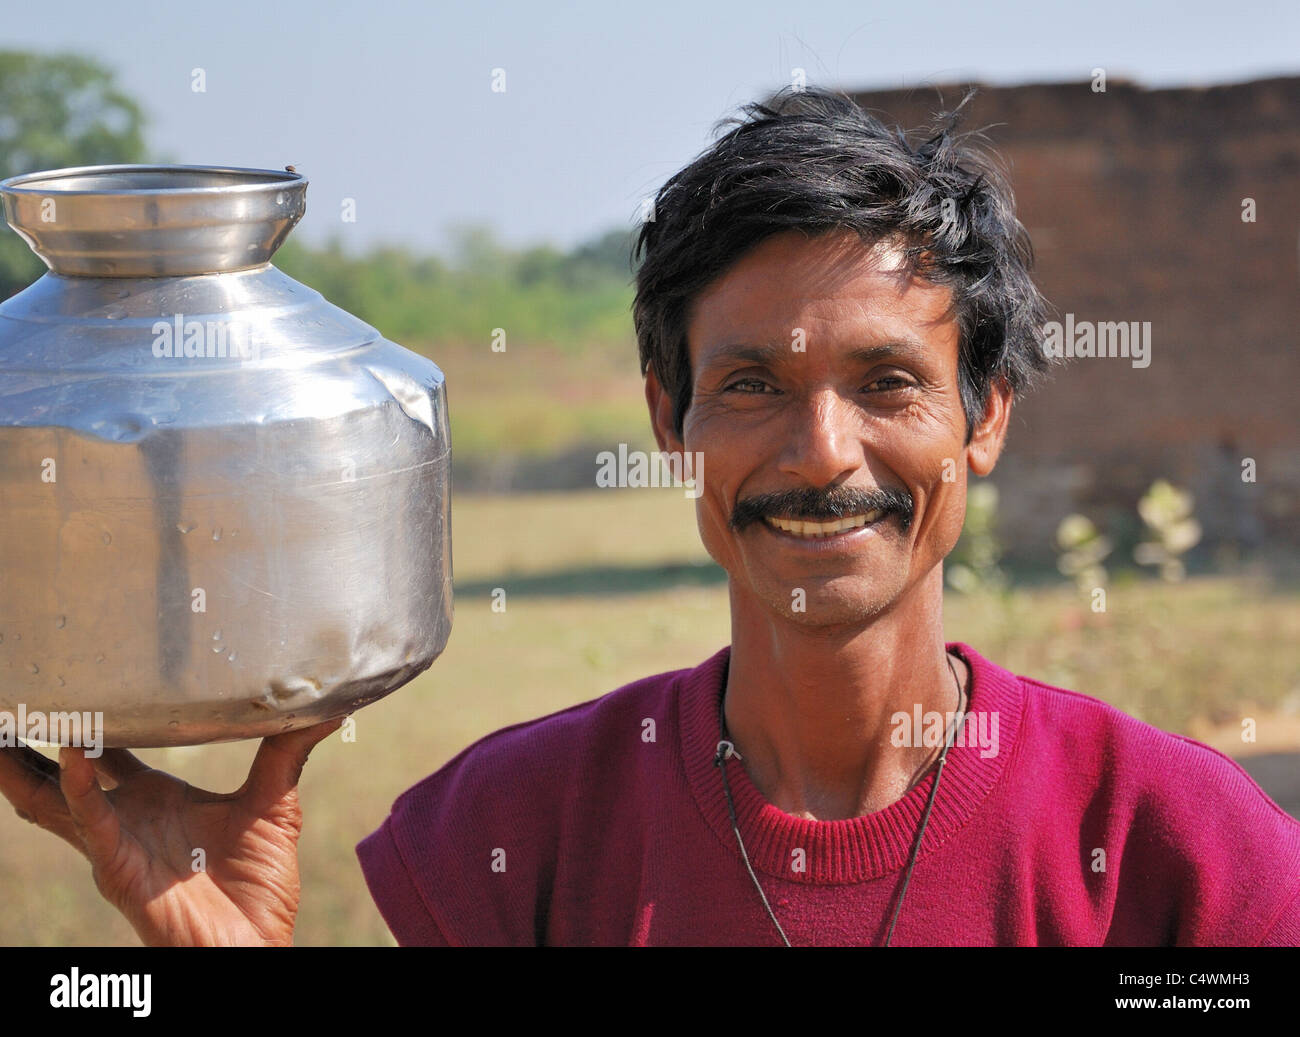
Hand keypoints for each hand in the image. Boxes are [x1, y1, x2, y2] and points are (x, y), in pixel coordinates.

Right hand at [0, 719, 341, 945]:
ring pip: (56, 798)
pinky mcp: (118, 866)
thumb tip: (331, 709)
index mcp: (157, 798)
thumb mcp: (276, 803)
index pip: (111, 752)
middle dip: (32, 745)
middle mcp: (128, 816)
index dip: (89, 724)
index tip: (75, 684)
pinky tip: (74, 756)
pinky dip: (80, 788)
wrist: (255, 943)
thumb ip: (289, 753)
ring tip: (5, 730)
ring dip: (27, 767)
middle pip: (64, 774)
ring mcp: (117, 842)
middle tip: (12, 706)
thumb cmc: (260, 884)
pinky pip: (92, 822)